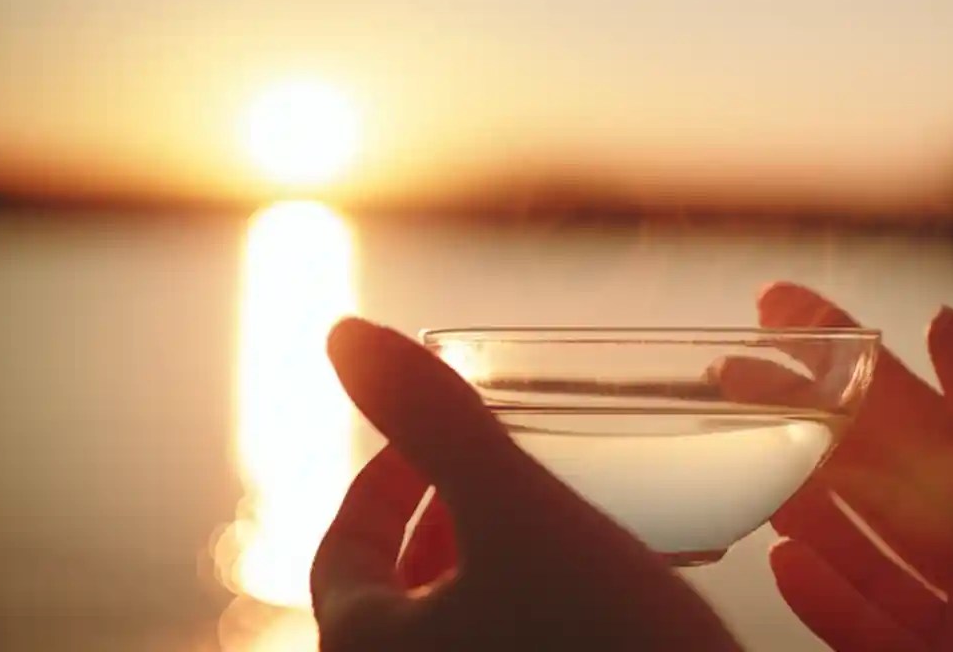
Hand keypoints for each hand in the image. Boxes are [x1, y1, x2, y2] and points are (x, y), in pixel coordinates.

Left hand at [311, 319, 741, 651]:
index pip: (345, 548)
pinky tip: (598, 593)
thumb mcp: (520, 514)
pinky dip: (529, 615)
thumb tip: (343, 332)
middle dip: (443, 522)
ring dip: (491, 568)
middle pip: (396, 594)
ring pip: (455, 629)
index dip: (386, 478)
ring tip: (552, 524)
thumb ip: (434, 422)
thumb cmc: (609, 646)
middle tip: (500, 474)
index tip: (442, 440)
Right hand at [751, 282, 952, 649]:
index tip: (785, 306)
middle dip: (798, 422)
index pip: (919, 407)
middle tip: (729, 377)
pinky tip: (785, 562)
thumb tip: (945, 325)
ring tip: (741, 455)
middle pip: (871, 474)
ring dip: (797, 504)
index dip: (849, 354)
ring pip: (857, 550)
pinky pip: (865, 632)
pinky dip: (822, 600)